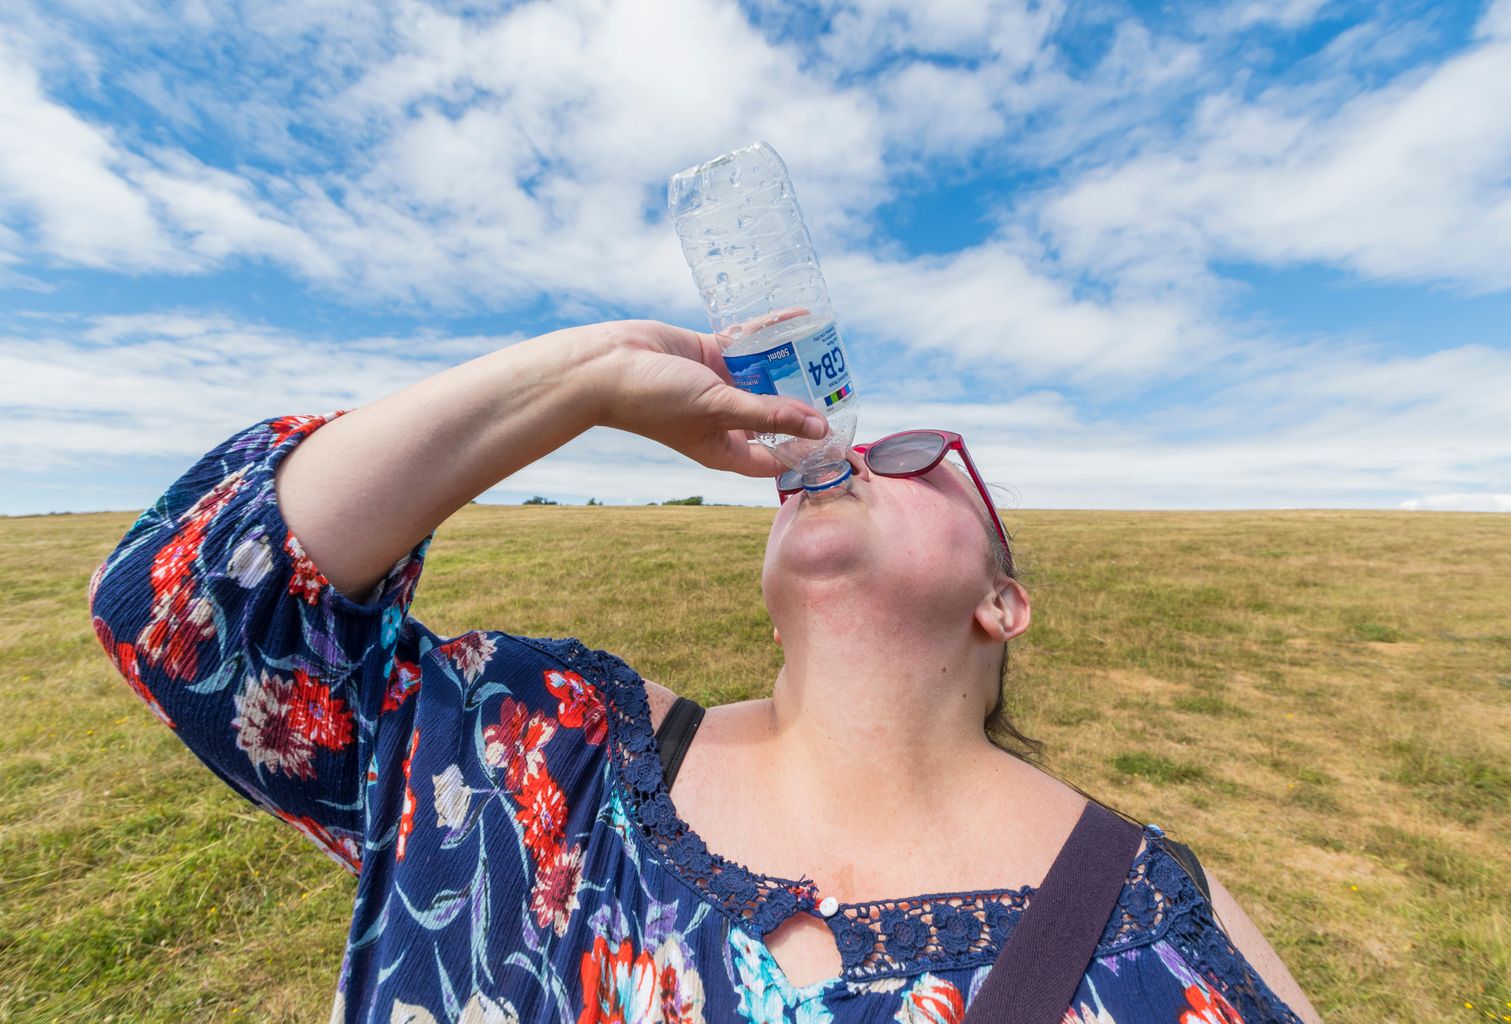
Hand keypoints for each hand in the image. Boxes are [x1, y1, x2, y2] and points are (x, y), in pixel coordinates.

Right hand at [583, 319, 828, 476]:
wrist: (608, 365)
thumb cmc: (658, 400)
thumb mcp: (720, 409)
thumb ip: (770, 415)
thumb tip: (818, 428)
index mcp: (724, 449)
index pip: (775, 460)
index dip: (804, 453)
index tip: (835, 441)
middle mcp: (724, 420)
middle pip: (776, 416)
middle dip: (804, 404)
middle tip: (840, 390)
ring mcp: (718, 386)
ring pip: (765, 377)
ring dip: (791, 365)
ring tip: (826, 353)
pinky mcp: (711, 355)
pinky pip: (749, 345)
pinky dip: (770, 334)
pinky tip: (797, 320)